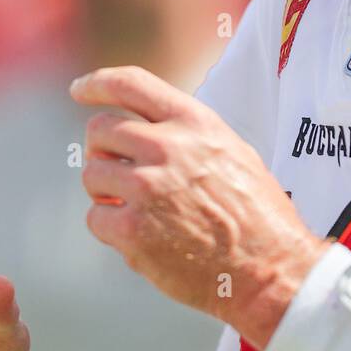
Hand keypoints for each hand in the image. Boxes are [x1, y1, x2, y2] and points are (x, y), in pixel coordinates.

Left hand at [71, 66, 327, 348]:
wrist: (269, 267)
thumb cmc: (257, 214)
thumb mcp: (232, 151)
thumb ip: (188, 134)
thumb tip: (147, 129)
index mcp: (193, 123)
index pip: (130, 84)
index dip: (97, 83)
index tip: (80, 90)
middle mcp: (167, 147)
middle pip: (100, 129)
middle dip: (103, 149)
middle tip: (119, 171)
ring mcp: (147, 188)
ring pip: (92, 173)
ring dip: (105, 191)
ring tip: (134, 207)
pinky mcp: (133, 229)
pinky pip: (95, 218)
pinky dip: (110, 227)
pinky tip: (138, 234)